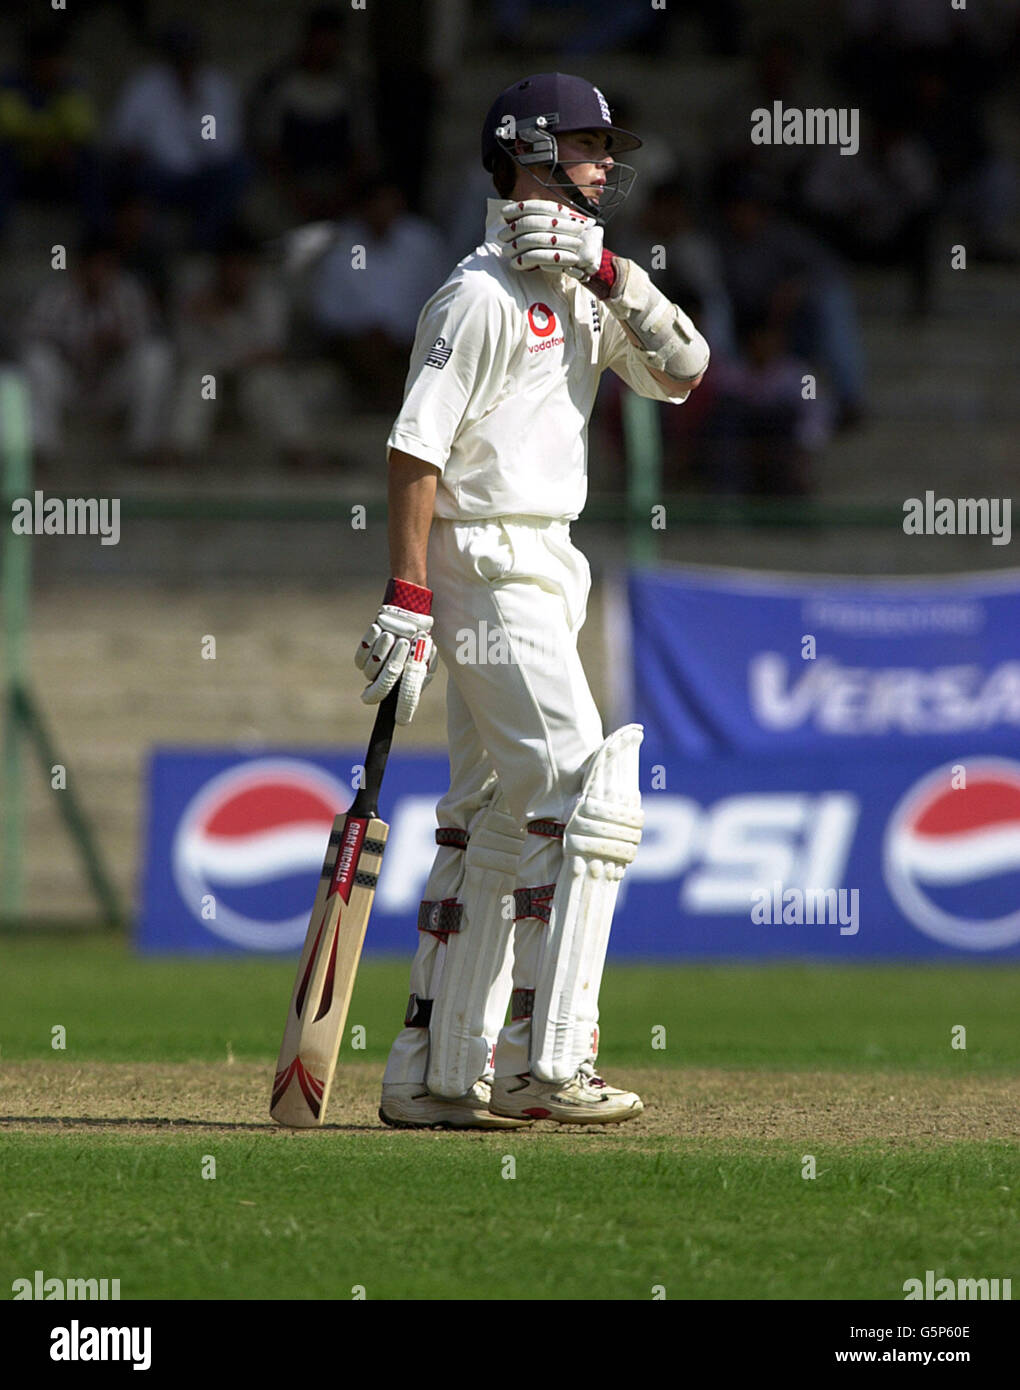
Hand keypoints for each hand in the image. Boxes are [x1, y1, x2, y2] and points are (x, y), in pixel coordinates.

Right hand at [355, 579, 437, 724]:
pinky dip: (362, 660)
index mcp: (420, 658)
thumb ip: (419, 678)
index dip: (406, 706)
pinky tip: (371, 650)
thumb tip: (407, 700)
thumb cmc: (418, 641)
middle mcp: (405, 649)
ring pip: (370, 670)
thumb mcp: (426, 659)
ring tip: (379, 662)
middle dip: (378, 691)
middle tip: (367, 696)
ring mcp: (388, 638)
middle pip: (388, 678)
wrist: (411, 608)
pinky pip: (359, 659)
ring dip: (372, 671)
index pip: (413, 686)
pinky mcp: (375, 630)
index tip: (401, 721)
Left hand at [498, 199, 602, 279]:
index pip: (540, 207)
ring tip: (506, 252)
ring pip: (537, 242)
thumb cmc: (568, 243)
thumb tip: (509, 216)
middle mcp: (568, 226)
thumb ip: (536, 222)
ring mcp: (571, 243)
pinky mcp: (573, 261)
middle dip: (514, 230)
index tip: (504, 213)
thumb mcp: (554, 228)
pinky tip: (518, 264)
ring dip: (517, 248)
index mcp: (564, 216)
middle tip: (501, 236)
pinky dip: (529, 262)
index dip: (520, 207)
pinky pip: (546, 261)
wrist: (592, 258)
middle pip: (534, 224)